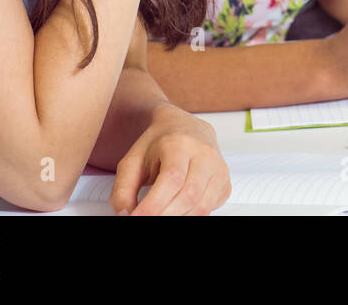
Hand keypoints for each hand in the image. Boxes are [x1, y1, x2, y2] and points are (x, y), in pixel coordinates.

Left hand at [110, 103, 230, 215]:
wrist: (184, 128)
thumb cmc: (157, 146)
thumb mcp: (132, 162)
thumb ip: (122, 191)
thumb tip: (125, 215)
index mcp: (179, 143)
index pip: (171, 179)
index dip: (154, 204)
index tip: (136, 217)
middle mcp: (204, 153)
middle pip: (189, 195)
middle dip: (165, 215)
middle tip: (146, 220)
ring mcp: (219, 168)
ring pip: (202, 205)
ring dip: (179, 218)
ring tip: (160, 215)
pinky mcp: (225, 182)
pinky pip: (210, 208)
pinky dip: (192, 216)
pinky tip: (177, 211)